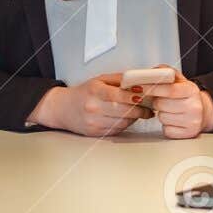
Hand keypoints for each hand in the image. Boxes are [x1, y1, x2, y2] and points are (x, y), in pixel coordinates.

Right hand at [28, 73, 151, 136]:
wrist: (63, 109)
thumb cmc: (84, 92)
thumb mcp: (99, 80)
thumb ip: (120, 79)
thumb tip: (140, 80)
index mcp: (94, 91)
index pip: (118, 95)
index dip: (134, 97)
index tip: (145, 97)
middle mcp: (93, 107)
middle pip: (123, 110)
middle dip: (140, 109)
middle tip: (149, 107)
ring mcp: (94, 122)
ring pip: (122, 122)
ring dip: (135, 118)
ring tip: (141, 112)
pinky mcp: (96, 133)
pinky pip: (117, 129)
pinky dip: (126, 124)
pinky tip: (128, 118)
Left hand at [133, 67, 212, 139]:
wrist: (203, 112)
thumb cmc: (186, 96)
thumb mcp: (179, 80)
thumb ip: (165, 72)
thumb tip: (149, 72)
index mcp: (192, 90)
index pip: (170, 90)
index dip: (153, 88)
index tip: (140, 88)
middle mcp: (195, 106)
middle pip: (162, 105)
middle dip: (156, 102)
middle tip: (160, 100)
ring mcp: (193, 122)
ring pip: (162, 118)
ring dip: (161, 114)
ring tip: (170, 110)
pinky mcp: (188, 134)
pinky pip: (167, 130)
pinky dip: (166, 126)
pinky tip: (173, 120)